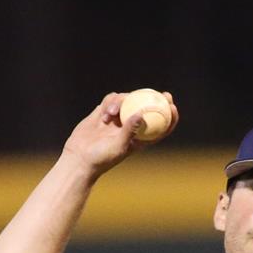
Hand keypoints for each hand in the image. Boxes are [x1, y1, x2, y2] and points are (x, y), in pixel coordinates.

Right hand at [61, 91, 179, 177]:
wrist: (79, 158)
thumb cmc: (101, 158)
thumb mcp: (118, 146)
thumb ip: (130, 130)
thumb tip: (142, 113)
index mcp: (139, 138)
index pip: (160, 127)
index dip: (170, 116)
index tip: (173, 107)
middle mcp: (130, 126)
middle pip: (147, 108)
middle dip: (156, 99)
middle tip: (161, 93)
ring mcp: (117, 119)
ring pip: (127, 100)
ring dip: (121, 102)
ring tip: (110, 113)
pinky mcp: (103, 113)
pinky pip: (111, 100)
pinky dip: (110, 103)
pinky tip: (104, 114)